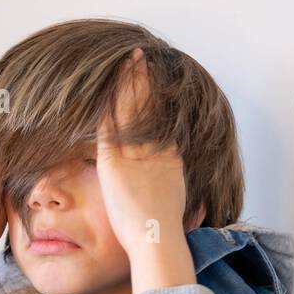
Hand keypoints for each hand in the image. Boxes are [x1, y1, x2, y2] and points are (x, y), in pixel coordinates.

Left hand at [96, 48, 190, 263]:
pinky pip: (111, 127)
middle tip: (139, 56)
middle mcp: (154, 151)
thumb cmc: (163, 232)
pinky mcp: (114, 163)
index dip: (156, 97)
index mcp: (169, 160)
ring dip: (128, 83)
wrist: (157, 237)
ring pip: (131, 110)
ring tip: (127, 59)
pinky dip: (109, 105)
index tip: (152, 79)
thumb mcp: (175, 205)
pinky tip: (105, 88)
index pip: (161, 120)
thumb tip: (188, 203)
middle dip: (143, 80)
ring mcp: (135, 155)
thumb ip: (172, 193)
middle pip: (148, 107)